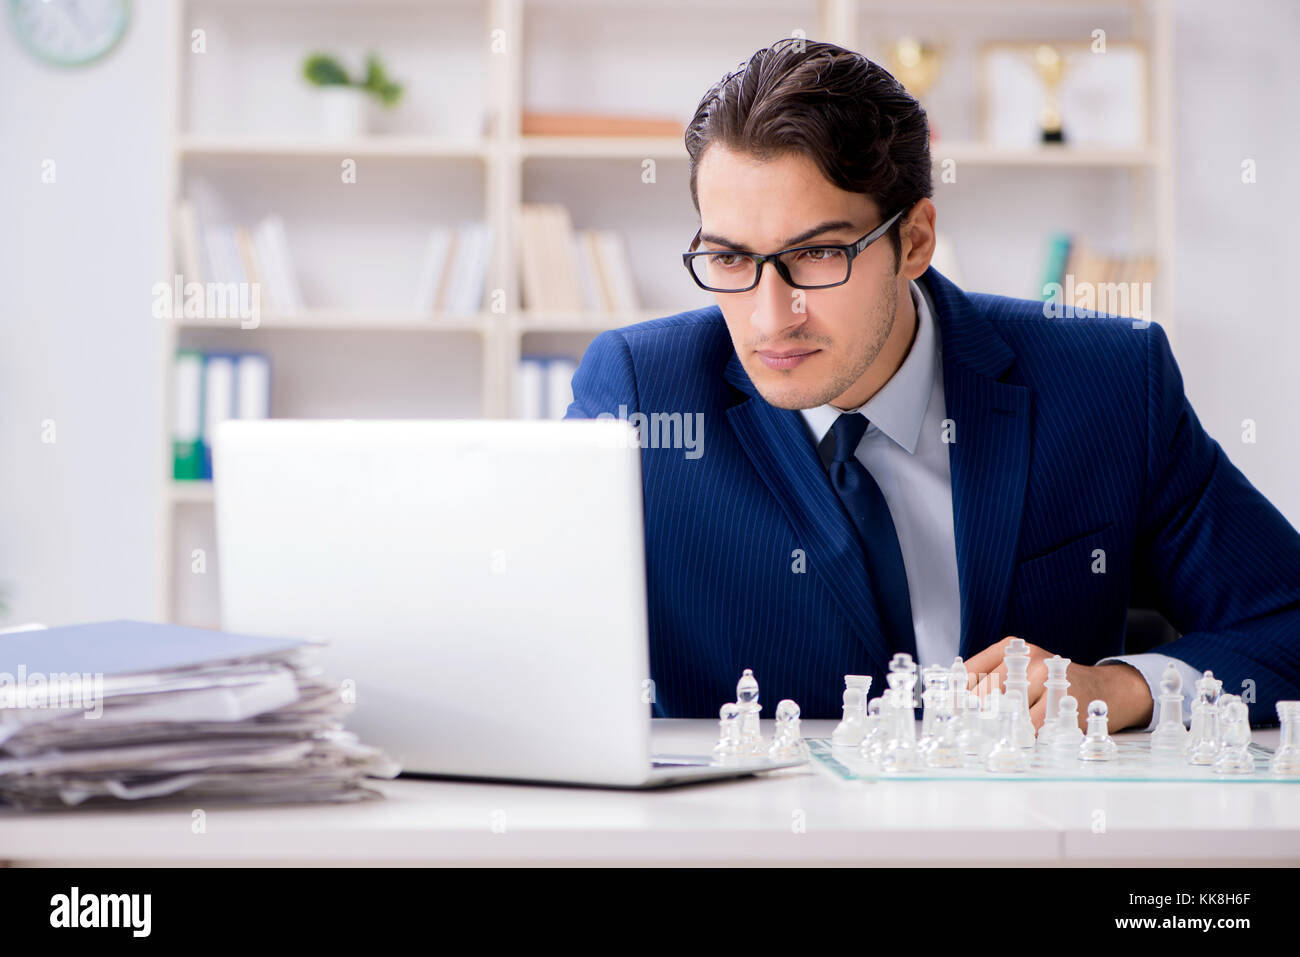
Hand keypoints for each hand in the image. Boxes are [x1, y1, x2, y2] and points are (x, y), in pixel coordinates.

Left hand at [961, 636, 1154, 732]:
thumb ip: (989, 682)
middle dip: (974, 719)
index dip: (955, 698)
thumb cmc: (1052, 685)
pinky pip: (1033, 726)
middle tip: (965, 738)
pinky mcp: (1064, 700)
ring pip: (1007, 711)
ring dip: (997, 731)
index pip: (968, 673)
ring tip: (990, 744)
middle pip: (985, 694)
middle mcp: (1026, 657)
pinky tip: (1020, 744)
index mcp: (1010, 647)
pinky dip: (1023, 738)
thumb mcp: (1021, 671)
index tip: (947, 717)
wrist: (1106, 689)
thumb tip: (951, 706)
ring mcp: (1047, 676)